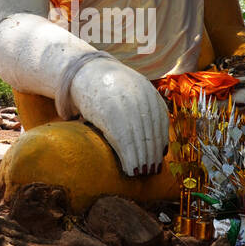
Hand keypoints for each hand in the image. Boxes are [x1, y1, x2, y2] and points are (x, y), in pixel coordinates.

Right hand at [70, 56, 167, 176]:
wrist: (83, 72)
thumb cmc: (106, 88)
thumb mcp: (131, 93)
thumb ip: (145, 112)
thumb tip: (161, 147)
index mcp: (148, 92)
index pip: (160, 122)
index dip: (161, 142)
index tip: (159, 156)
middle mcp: (141, 99)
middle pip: (151, 134)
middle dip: (152, 156)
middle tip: (151, 171)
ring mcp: (127, 107)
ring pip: (140, 141)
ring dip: (141, 161)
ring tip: (140, 173)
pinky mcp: (111, 115)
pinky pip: (125, 142)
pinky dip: (129, 159)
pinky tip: (129, 169)